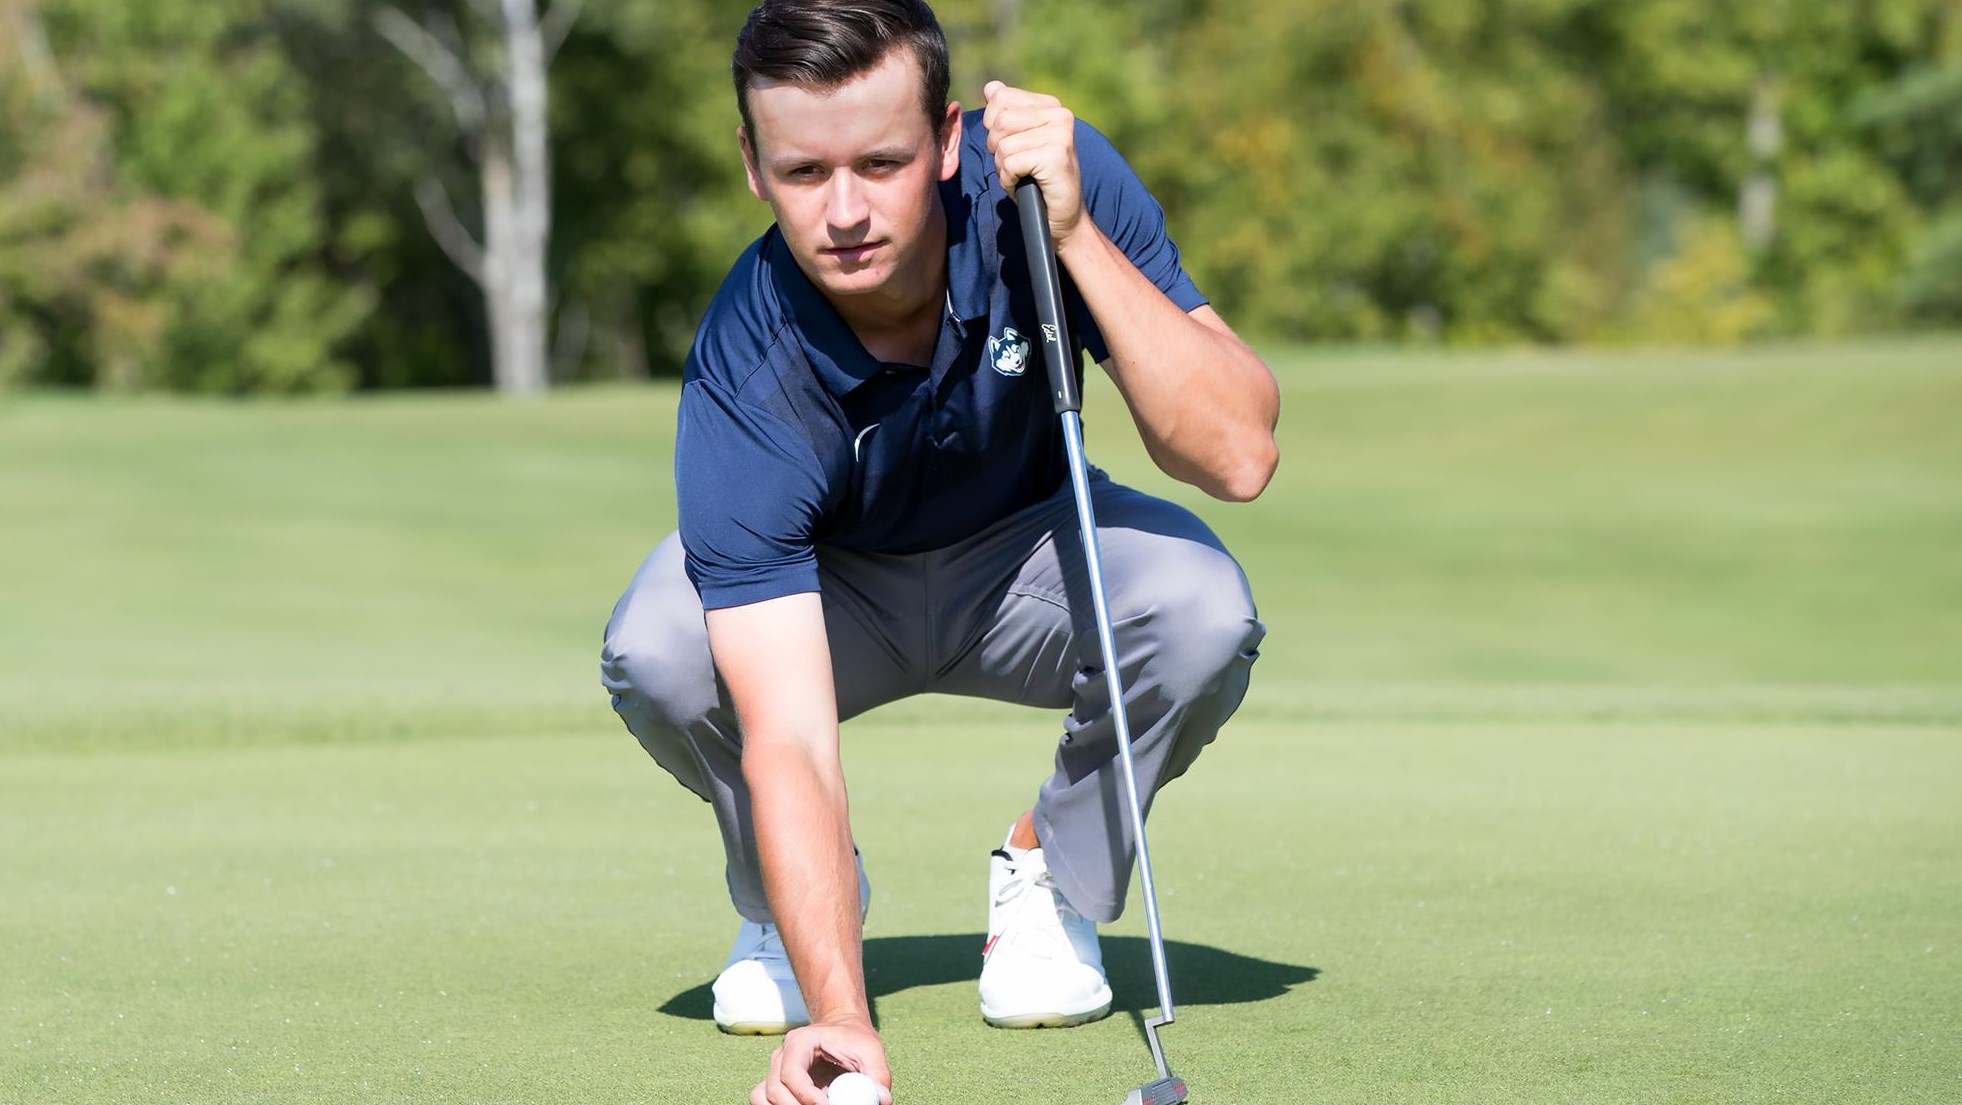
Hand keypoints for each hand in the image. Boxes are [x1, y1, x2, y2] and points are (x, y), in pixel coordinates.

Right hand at [749, 1018, 891, 1104]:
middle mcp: (782, 1056)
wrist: (842, 1030)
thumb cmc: (855, 1038)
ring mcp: (775, 1071)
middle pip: (774, 1089)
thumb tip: (882, 1099)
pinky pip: (764, 1100)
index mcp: (801, 1042)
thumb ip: (878, 1075)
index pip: (792, 1072)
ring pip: (763, 1096)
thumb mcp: (871, 1051)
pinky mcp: (778, 1084)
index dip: (806, 1094)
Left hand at [982, 80, 1084, 252]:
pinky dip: (1009, 180)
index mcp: (1050, 105)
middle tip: (1015, 165)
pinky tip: (1024, 184)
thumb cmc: (1037, 180)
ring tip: (1021, 176)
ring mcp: (1061, 134)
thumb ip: (1006, 113)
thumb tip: (991, 87)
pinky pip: (1010, 163)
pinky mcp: (1057, 155)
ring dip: (1003, 167)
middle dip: (996, 149)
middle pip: (999, 121)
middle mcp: (1060, 114)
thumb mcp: (1018, 142)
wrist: (1062, 217)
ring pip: (1003, 144)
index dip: (992, 126)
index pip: (1000, 98)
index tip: (1010, 145)